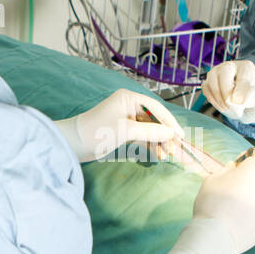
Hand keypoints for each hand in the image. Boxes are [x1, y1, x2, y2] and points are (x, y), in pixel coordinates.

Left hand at [55, 90, 181, 163]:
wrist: (73, 144)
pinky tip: (156, 154)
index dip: (169, 122)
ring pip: (149, 129)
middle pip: (154, 119)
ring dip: (157, 141)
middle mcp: (128, 105)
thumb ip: (150, 131)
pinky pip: (141, 136)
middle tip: (174, 149)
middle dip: (164, 134)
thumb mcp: (126, 131)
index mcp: (129, 98)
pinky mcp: (122, 131)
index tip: (180, 135)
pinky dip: (149, 144)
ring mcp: (126, 118)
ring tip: (165, 155)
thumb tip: (171, 133)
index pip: (156, 108)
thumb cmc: (97, 132)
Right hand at [192, 149, 254, 253]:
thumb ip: (227, 169)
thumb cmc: (211, 204)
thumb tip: (234, 167)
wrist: (217, 236)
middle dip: (253, 176)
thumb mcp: (212, 179)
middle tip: (237, 187)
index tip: (240, 165)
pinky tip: (245, 216)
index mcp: (253, 169)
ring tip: (239, 205)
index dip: (249, 158)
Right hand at [202, 60, 254, 122]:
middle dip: (227, 95)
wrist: (246, 102)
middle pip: (224, 74)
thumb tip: (235, 100)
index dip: (241, 90)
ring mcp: (217, 72)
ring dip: (219, 100)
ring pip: (212, 82)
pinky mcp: (208, 81)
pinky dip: (213, 101)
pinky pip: (206, 89)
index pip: (243, 75)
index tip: (243, 103)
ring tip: (230, 110)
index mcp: (246, 67)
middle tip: (236, 110)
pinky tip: (223, 107)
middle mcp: (230, 66)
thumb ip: (252, 98)